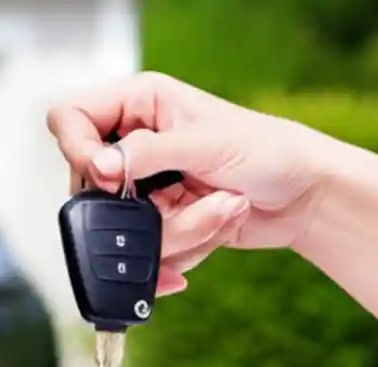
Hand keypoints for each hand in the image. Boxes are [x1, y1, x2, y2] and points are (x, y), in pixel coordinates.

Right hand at [47, 71, 364, 293]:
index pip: (71, 117)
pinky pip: (149, 250)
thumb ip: (148, 153)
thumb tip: (101, 167)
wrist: (306, 198)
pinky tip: (217, 232)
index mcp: (140, 104)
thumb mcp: (207, 144)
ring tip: (223, 208)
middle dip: (141, 210)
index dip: (77, 148)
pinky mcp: (163, 222)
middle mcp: (137, 144)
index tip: (109, 177)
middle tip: (182, 199)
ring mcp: (148, 187)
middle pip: (93, 188)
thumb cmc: (271, 151)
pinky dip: (185, 250)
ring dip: (180, 231)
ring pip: (125, 229)